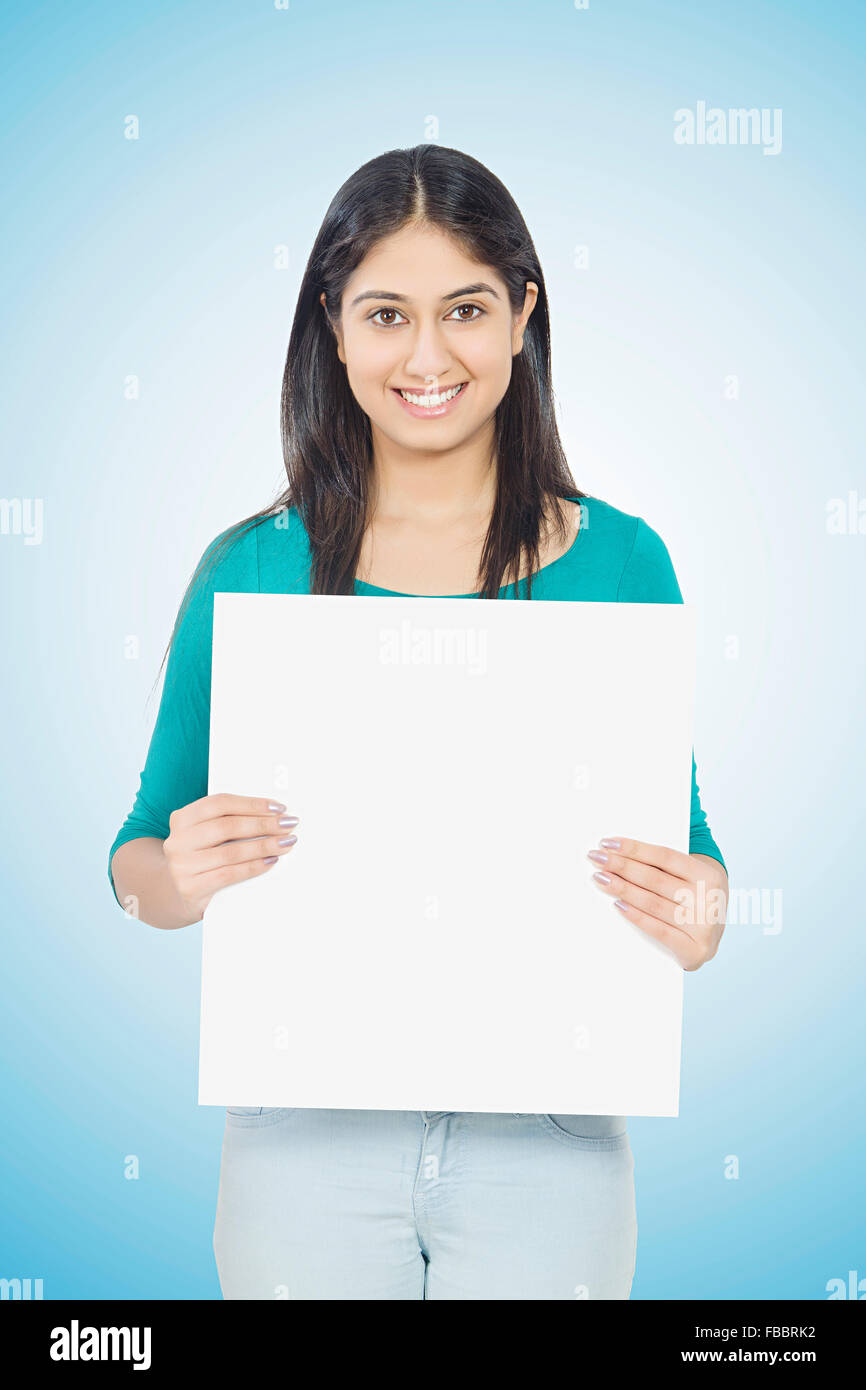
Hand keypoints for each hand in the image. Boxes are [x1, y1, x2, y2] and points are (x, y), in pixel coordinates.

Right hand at [163, 793, 299, 921]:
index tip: (278, 808)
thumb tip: (272, 815)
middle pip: (227, 826)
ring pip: (231, 851)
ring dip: (264, 846)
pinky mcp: (190, 888)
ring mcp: (181, 865)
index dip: (252, 804)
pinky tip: (270, 861)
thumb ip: (229, 822)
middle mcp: (178, 840)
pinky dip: (253, 867)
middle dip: (262, 824)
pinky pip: (229, 874)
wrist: (179, 894)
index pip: (220, 803)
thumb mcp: (207, 836)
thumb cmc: (202, 858)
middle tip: (288, 824)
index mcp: (182, 818)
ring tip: (285, 843)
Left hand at [586, 837, 727, 970]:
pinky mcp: (694, 950)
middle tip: (596, 858)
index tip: (608, 843)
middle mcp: (709, 900)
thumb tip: (620, 853)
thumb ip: (663, 867)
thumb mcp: (689, 879)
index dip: (634, 849)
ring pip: (653, 903)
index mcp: (708, 875)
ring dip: (622, 889)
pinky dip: (636, 916)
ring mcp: (703, 927)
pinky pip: (658, 930)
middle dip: (621, 867)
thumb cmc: (692, 900)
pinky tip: (617, 904)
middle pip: (655, 879)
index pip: (665, 857)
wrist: (714, 937)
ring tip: (601, 879)